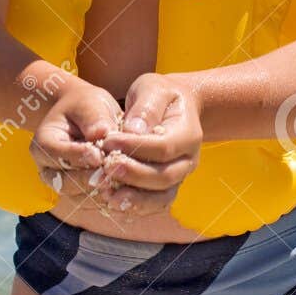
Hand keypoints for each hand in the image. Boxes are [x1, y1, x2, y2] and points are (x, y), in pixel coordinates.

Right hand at [29, 77, 123, 201]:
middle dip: (90, 179)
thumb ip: (94, 118)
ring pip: (80, 197)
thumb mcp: (89, 103)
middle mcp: (48, 169)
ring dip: (101, 192)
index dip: (77, 156)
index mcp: (43, 143)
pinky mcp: (81, 195)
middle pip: (65, 182)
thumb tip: (102, 134)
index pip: (55, 154)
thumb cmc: (87, 106)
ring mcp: (64, 185)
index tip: (98, 155)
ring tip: (123, 184)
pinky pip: (94, 203)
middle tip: (112, 175)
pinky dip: (110, 198)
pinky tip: (127, 191)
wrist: (87, 117)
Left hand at [94, 72, 203, 218]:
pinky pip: (155, 203)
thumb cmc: (160, 95)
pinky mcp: (167, 187)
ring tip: (107, 194)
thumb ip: (145, 107)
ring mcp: (179, 176)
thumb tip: (133, 130)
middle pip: (164, 176)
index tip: (108, 141)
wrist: (173, 107)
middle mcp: (189, 159)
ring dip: (135, 198)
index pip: (164, 147)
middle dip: (134, 175)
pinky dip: (136, 205)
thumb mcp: (153, 89)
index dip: (135, 147)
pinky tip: (113, 201)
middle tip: (106, 168)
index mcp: (189, 133)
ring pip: (162, 196)